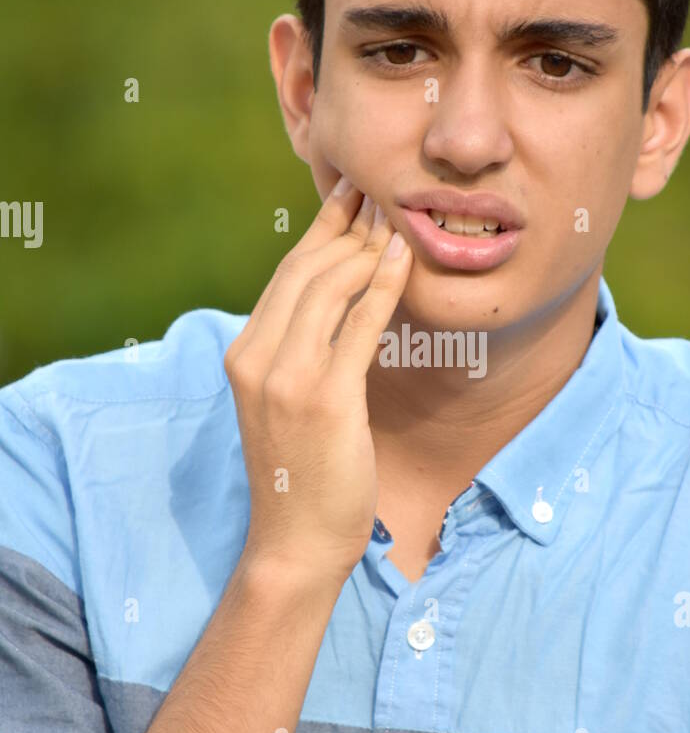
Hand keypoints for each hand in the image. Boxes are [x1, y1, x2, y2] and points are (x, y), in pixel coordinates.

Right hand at [223, 179, 412, 581]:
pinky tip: (402, 257)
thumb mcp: (286, 401)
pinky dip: (383, 284)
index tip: (349, 196)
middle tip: (381, 193)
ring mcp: (286, 377)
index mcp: (243, 354)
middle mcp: (256, 357)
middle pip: (304, 270)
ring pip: (329, 287)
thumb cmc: (301, 473)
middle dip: (346, 225)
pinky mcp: (324, 397)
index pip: (285, 274)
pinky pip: (359, 324)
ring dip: (366, 245)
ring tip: (398, 216)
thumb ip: (300, 352)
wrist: (295, 540)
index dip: (320, 228)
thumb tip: (338, 301)